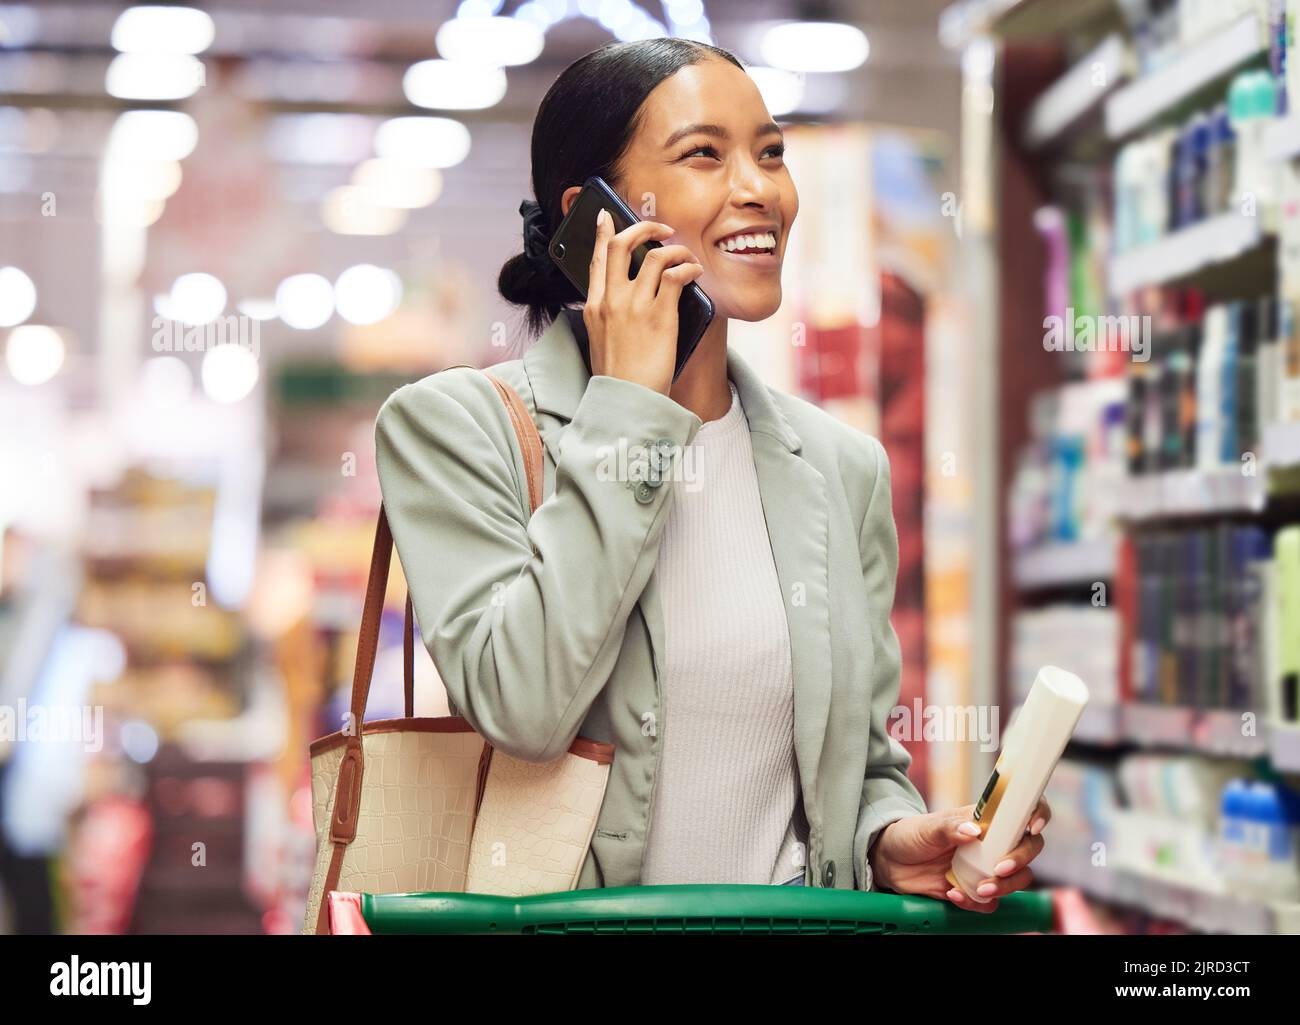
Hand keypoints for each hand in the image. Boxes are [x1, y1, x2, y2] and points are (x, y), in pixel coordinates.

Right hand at [583, 207, 703, 395]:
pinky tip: (695, 273)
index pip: (596, 259)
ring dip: (676, 250)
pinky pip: (677, 275)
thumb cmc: (619, 379)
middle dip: (643, 227)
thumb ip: (607, 316)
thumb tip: (624, 299)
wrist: (628, 403)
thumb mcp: (600, 342)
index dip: (603, 233)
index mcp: (593, 307)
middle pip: (622, 244)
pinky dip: (689, 267)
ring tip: (686, 257)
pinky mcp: (660, 315)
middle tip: (661, 228)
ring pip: (655, 256)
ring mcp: (635, 306)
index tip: (608, 217)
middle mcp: (611, 300)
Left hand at [868, 798, 1050, 914]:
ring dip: (1005, 887)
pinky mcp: (976, 891)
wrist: (891, 862)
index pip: (1022, 811)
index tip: (1031, 827)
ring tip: (979, 889)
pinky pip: (990, 903)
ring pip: (1018, 879)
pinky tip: (953, 894)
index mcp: (985, 819)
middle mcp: (993, 843)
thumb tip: (973, 830)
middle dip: (1021, 859)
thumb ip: (949, 826)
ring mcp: (986, 867)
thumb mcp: (926, 826)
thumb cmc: (911, 834)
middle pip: (1030, 848)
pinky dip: (977, 903)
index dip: (1037, 814)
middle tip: (999, 868)